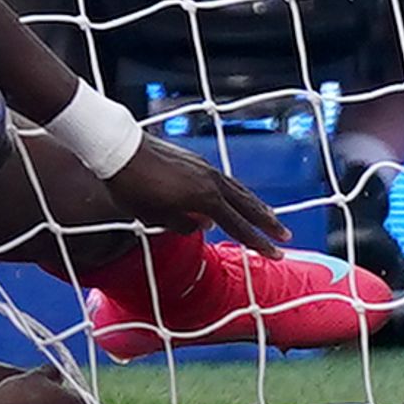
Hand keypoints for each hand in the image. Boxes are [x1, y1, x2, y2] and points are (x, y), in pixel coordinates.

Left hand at [104, 137, 290, 256]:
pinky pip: (223, 181)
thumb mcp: (154, 216)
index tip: (275, 254)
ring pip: (237, 190)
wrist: (119, 149)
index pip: (238, 225)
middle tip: (284, 237)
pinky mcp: (195, 162)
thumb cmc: (132, 187)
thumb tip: (203, 225)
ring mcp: (204, 168)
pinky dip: (235, 193)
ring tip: (269, 217)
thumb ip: (182, 224)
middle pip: (246, 205)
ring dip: (255, 205)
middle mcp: (210, 181)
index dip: (258, 242)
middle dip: (267, 223)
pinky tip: (235, 198)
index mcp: (203, 198)